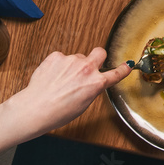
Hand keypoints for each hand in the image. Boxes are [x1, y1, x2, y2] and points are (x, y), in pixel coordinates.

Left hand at [9, 48, 130, 136]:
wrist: (35, 108)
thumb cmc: (57, 112)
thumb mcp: (82, 105)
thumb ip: (91, 89)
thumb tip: (91, 83)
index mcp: (96, 83)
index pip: (115, 74)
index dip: (123, 69)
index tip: (128, 65)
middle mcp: (86, 68)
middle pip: (100, 52)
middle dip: (97, 57)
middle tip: (90, 65)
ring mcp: (71, 60)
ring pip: (77, 57)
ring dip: (73, 65)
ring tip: (61, 81)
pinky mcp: (56, 56)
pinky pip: (61, 58)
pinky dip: (58, 65)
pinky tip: (52, 77)